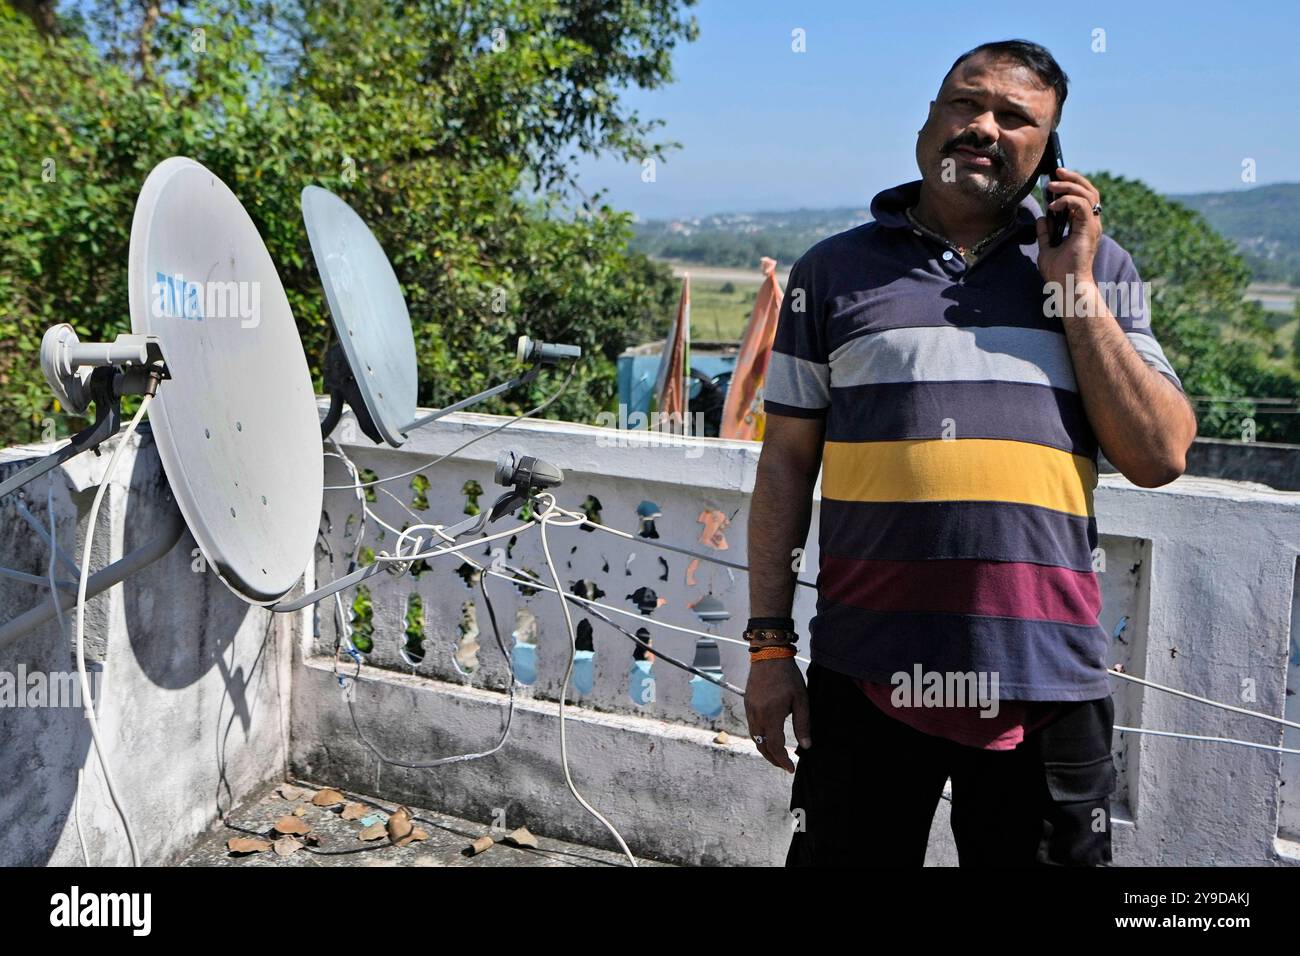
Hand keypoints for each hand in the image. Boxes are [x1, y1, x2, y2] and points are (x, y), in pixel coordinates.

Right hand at [744, 657, 811, 771]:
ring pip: (755, 737)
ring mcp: (750, 710)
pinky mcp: (747, 704)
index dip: (783, 761)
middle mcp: (757, 715)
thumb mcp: (801, 700)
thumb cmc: (788, 676)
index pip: (775, 746)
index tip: (791, 769)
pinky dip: (760, 737)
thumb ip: (803, 724)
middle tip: (785, 766)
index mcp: (772, 715)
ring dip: (765, 749)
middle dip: (773, 759)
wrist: (769, 655)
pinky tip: (769, 737)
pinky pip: (752, 727)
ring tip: (777, 755)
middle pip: (762, 746)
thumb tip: (806, 746)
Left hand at [1036, 167, 1101, 288]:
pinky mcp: (1088, 230)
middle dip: (1073, 178)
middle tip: (1056, 172)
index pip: (1083, 197)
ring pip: (1088, 194)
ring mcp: (1092, 226)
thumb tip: (1042, 218)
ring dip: (1069, 186)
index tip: (1055, 178)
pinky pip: (1082, 206)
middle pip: (1089, 190)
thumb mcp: (1046, 248)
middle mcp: (1092, 223)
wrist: (1067, 286)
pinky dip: (1068, 200)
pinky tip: (1054, 204)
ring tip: (1051, 185)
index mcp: (1084, 225)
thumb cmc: (1059, 273)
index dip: (1071, 185)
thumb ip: (1045, 233)